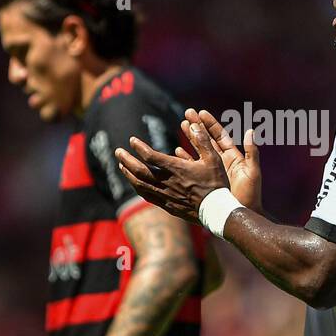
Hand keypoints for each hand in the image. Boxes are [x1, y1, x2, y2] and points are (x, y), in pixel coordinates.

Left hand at [114, 120, 228, 222]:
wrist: (217, 211)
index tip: (132, 140)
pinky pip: (147, 196)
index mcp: (176, 169)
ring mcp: (165, 195)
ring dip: (128, 174)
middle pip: (140, 171)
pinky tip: (135, 183)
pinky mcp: (167, 206)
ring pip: (140, 185)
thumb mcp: (213, 158)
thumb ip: (202, 140)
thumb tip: (193, 124)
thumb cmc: (216, 183)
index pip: (151, 156)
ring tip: (121, 166)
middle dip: (126, 160)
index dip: (139, 147)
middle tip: (118, 152)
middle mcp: (167, 182)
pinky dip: (138, 187)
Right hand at [186, 108, 261, 212]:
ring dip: (189, 139)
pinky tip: (176, 152)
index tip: (200, 113)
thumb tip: (251, 131)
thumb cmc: (251, 195)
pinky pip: (193, 167)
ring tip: (180, 126)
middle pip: (207, 139)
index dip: (210, 124)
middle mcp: (222, 161)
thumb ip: (252, 152)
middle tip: (186, 114)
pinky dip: (185, 159)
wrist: (242, 213)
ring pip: (198, 150)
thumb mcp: (252, 172)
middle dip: (197, 126)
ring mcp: (212, 171)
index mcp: (233, 156)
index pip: (219, 136)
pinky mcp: (205, 181)